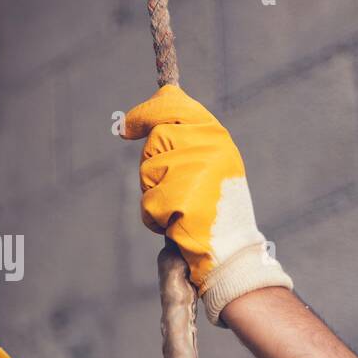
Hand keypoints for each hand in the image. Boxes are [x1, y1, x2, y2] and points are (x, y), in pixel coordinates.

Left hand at [121, 84, 291, 325]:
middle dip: (154, 164)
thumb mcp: (209, 163)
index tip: (126, 127)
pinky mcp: (180, 198)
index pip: (173, 107)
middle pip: (156, 139)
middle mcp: (208, 146)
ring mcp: (194, 170)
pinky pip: (148, 203)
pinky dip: (156, 218)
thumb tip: (149, 118)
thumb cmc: (216, 208)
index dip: (146, 112)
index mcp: (216, 136)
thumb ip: (185, 137)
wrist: (231, 250)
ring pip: (149, 171)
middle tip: (170, 186)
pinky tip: (178, 224)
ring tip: (183, 208)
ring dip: (156, 193)